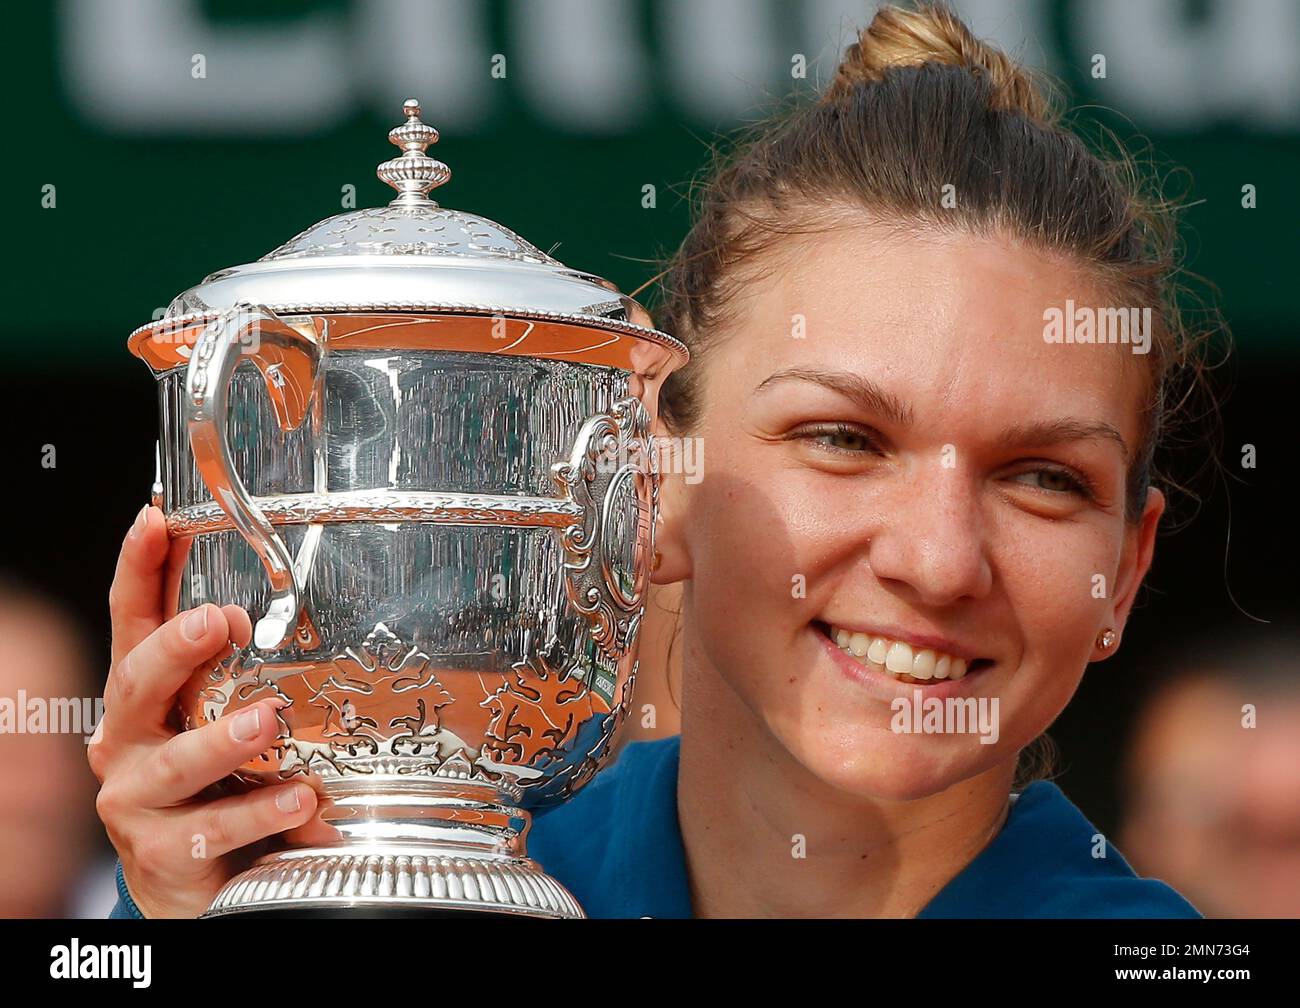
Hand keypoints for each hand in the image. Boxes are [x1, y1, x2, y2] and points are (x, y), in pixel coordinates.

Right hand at [89, 505, 323, 917]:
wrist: (197, 882)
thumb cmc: (215, 785)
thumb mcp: (222, 716)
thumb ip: (244, 670)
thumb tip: (280, 599)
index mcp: (145, 697)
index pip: (133, 622)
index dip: (139, 569)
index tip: (155, 519)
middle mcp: (128, 742)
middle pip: (137, 684)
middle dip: (176, 649)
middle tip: (220, 622)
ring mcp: (138, 800)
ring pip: (175, 763)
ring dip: (223, 739)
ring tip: (268, 721)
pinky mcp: (162, 855)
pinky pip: (212, 830)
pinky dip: (258, 811)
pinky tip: (299, 797)